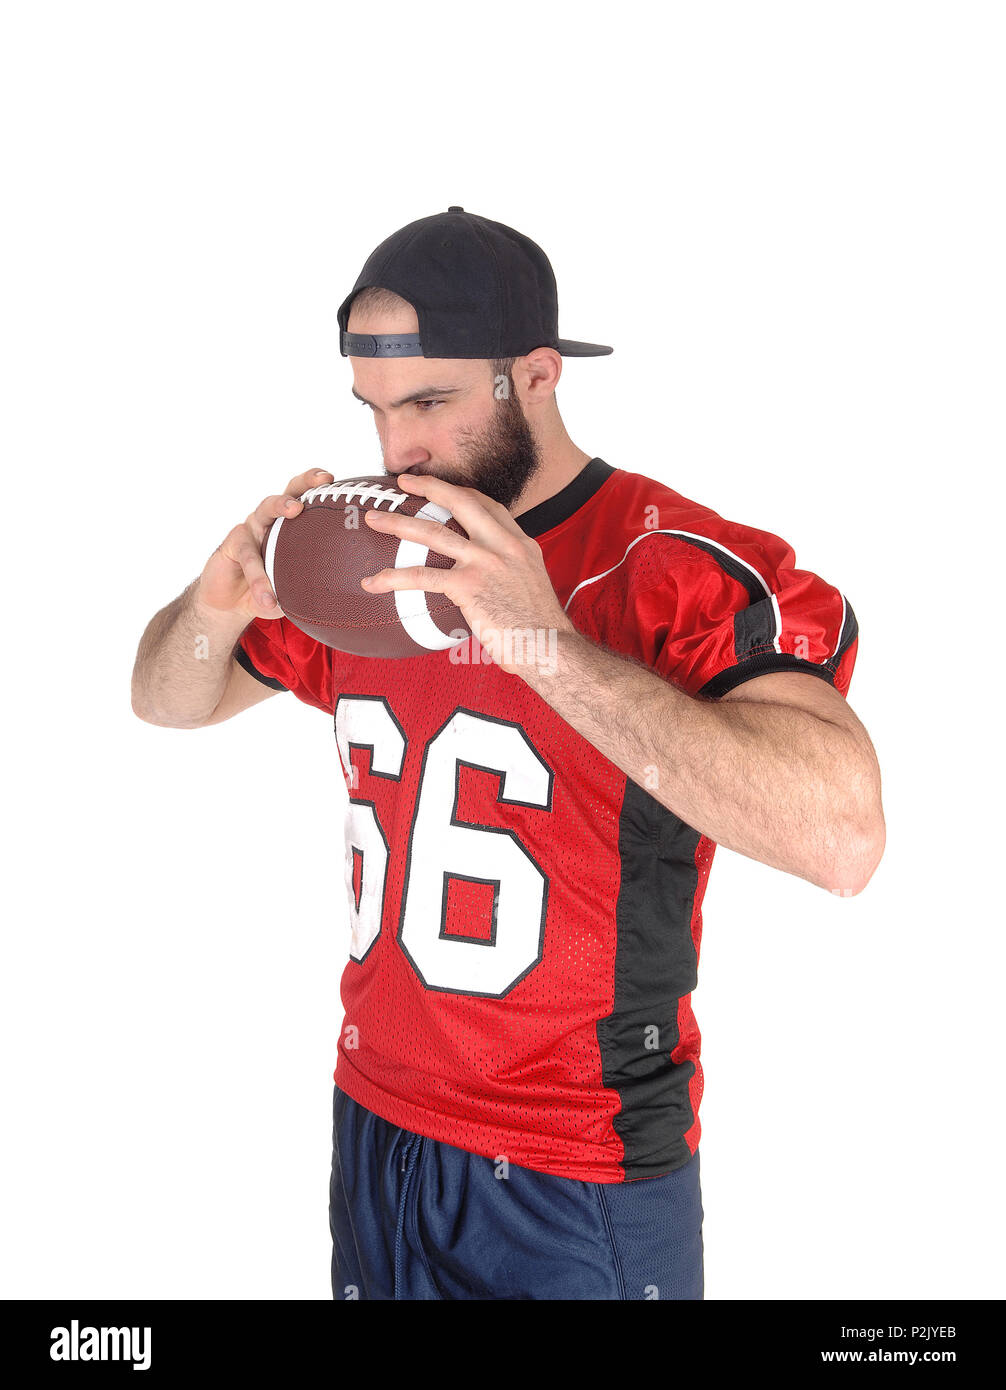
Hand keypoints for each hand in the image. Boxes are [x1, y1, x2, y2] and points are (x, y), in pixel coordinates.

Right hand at [196, 468, 334, 621]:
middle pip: (286, 492)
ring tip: (296, 510)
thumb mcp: (296, 586)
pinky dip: (260, 579)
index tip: (332, 479)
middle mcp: (269, 519)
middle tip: (320, 483)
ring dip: (281, 506)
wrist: (231, 603)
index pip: (304, 498)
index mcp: (287, 526)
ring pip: (265, 511)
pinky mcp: (232, 544)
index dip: (316, 485)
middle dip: (304, 483)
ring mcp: (250, 528)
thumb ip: (317, 584)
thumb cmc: (270, 588)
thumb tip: (351, 595)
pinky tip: (268, 597)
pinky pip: (249, 557)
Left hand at [361, 472, 574, 676]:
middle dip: (429, 486)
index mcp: (521, 544)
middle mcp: (504, 545)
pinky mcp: (469, 586)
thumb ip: (509, 575)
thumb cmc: (539, 630)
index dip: (462, 493)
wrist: (550, 647)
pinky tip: (374, 582)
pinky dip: (393, 578)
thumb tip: (489, 585)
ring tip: (373, 520)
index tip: (441, 489)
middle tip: (403, 481)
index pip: (489, 505)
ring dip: (398, 523)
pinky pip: (422, 577)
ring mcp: (486, 563)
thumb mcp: (530, 588)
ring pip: (433, 533)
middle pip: (461, 502)